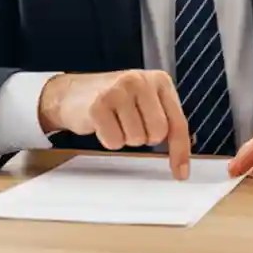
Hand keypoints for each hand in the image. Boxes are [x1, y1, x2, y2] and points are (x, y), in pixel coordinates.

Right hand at [38, 70, 190, 179]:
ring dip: (125, 138)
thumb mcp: (145, 101)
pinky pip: (114, 141)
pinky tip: (103, 124)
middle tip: (130, 124)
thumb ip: (165, 120)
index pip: (177, 121)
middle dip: (145, 138)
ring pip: (136, 139)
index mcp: (159, 80)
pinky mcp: (98, 105)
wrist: (71, 92)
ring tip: (115, 121)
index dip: (180, 150)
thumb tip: (181, 155)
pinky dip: (109, 140)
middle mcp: (141, 81)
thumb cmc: (113, 100)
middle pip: (158, 133)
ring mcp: (118, 91)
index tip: (181, 173)